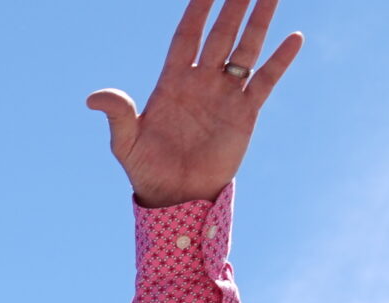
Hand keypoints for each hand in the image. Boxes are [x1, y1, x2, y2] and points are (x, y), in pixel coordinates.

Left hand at [88, 0, 303, 207]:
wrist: (177, 198)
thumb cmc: (147, 170)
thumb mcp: (126, 144)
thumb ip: (118, 116)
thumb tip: (94, 98)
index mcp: (172, 81)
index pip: (186, 34)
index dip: (197, 9)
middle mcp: (201, 81)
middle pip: (221, 34)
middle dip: (233, 5)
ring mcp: (225, 94)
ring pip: (246, 49)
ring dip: (259, 21)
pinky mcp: (245, 113)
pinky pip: (264, 81)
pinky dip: (280, 60)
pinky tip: (294, 37)